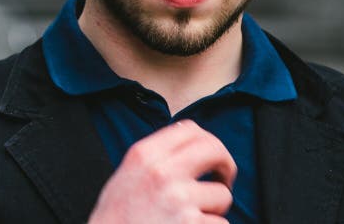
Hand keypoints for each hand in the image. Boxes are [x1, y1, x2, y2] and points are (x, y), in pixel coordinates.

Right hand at [88, 120, 236, 223]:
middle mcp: (162, 172)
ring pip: (222, 195)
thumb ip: (157, 157)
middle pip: (214, 149)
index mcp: (144, 155)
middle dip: (226, 164)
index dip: (207, 141)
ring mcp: (179, 199)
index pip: (190, 129)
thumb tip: (192, 147)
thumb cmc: (117, 216)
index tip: (210, 157)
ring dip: (214, 208)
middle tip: (223, 178)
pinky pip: (220, 223)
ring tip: (191, 217)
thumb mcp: (128, 174)